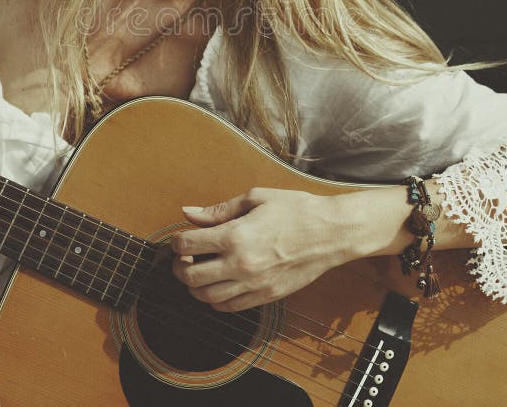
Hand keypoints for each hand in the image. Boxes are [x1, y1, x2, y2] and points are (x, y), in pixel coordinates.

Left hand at [170, 187, 353, 311]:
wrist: (329, 233)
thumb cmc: (295, 210)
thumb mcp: (255, 198)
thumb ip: (219, 209)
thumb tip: (189, 213)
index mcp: (236, 236)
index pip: (188, 245)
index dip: (177, 242)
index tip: (181, 238)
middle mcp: (241, 264)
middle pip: (191, 277)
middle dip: (179, 267)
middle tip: (183, 259)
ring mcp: (253, 284)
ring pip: (207, 297)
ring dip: (194, 287)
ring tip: (198, 272)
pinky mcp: (265, 297)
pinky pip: (229, 308)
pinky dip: (215, 300)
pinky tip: (218, 285)